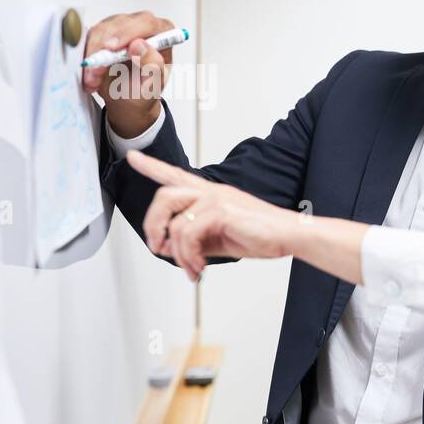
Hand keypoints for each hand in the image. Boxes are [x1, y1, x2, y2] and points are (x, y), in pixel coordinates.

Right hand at [82, 10, 177, 138]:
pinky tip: (90, 74)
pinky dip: (86, 56)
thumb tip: (140, 45)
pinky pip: (89, 37)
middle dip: (103, 49)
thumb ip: (152, 65)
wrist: (127, 99)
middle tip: (96, 71)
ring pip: (100, 31)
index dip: (127, 34)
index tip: (111, 48)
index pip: (147, 24)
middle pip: (119, 24)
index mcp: (162, 33)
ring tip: (93, 80)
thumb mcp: (152, 86)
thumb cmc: (143, 91)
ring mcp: (121, 26)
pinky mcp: (103, 31)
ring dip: (93, 56)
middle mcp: (142, 25)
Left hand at [126, 150, 299, 280]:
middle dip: (153, 224)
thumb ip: (193, 242)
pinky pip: (189, 234)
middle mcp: (211, 191)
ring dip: (176, 251)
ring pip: (174, 221)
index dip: (152, 166)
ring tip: (189, 266)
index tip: (134, 157)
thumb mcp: (219, 240)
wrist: (290, 236)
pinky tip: (199, 265)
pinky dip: (189, 255)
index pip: (175, 174)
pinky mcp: (222, 212)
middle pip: (165, 196)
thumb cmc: (262, 235)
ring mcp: (217, 199)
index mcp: (211, 193)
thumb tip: (168, 249)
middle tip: (157, 246)